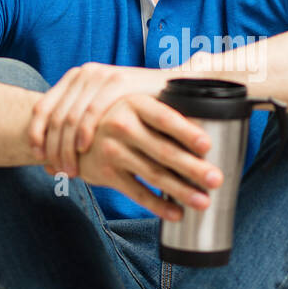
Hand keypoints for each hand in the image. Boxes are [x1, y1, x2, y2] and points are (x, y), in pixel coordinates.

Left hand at [28, 62, 175, 177]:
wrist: (171, 89)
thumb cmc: (136, 107)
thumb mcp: (102, 114)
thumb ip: (77, 128)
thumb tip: (45, 163)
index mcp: (75, 78)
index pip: (42, 107)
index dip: (35, 134)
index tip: (38, 158)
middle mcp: (84, 73)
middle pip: (55, 116)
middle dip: (53, 147)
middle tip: (57, 171)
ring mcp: (100, 76)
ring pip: (70, 117)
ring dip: (67, 146)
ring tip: (70, 169)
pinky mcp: (117, 82)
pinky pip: (92, 111)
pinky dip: (85, 133)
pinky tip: (84, 150)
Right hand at [64, 92, 223, 220]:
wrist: (71, 135)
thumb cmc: (118, 117)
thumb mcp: (136, 101)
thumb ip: (168, 97)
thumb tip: (211, 74)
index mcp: (135, 103)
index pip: (165, 118)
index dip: (186, 132)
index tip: (207, 146)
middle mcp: (121, 125)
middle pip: (164, 151)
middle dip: (193, 168)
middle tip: (217, 180)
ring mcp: (111, 150)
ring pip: (153, 175)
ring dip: (181, 191)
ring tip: (203, 202)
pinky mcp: (104, 173)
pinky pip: (137, 192)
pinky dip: (158, 206)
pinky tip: (176, 214)